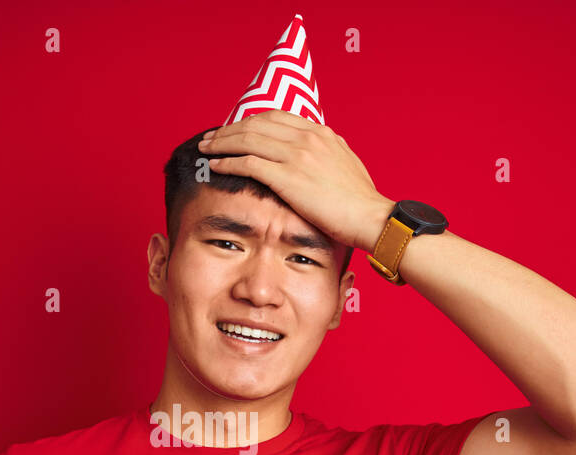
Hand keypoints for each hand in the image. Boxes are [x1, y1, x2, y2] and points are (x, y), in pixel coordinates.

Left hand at [196, 110, 394, 252]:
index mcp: (319, 132)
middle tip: (211, 137)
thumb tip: (316, 153)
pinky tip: (215, 165)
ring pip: (247, 139)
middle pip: (255, 123)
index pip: (274, 116)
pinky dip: (227, 162)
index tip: (234, 129)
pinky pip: (248, 163)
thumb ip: (326, 153)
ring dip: (221, 142)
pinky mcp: (288, 177)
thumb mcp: (344, 164)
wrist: (370, 217)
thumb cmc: (359, 200)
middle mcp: (306, 137)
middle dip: (228, 129)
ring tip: (205, 149)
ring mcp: (297, 155)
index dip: (249, 121)